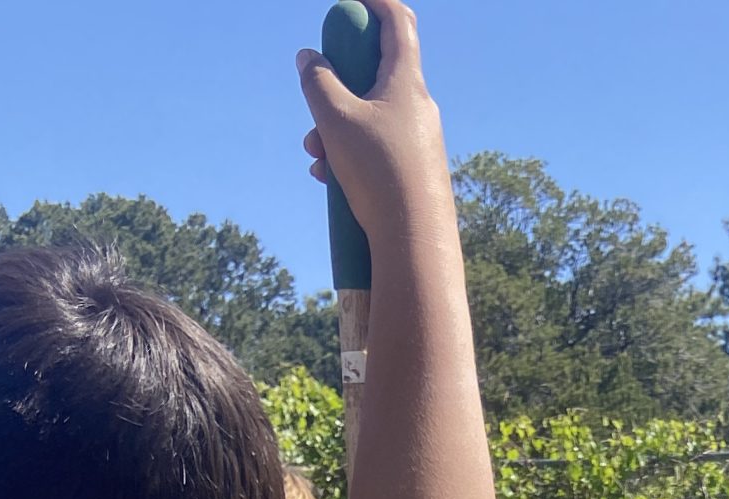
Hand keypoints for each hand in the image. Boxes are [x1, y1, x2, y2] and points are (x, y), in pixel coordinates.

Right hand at [297, 1, 451, 243]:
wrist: (416, 244)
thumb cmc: (379, 175)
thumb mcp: (335, 120)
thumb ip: (317, 81)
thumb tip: (308, 57)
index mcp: (407, 83)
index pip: (398, 22)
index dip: (376, 2)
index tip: (352, 0)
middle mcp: (419, 107)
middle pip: (375, 74)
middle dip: (336, 85)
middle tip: (314, 103)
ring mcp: (420, 140)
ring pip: (370, 117)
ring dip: (335, 128)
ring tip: (314, 155)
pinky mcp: (416, 171)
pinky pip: (377, 148)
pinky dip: (350, 154)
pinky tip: (329, 178)